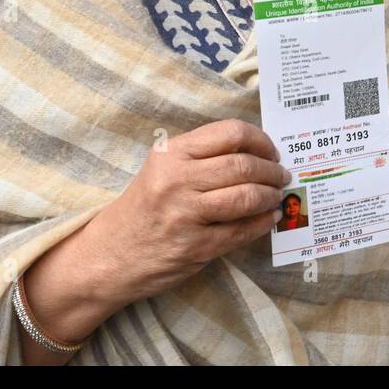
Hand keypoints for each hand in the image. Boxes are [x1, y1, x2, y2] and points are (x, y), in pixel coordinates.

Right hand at [89, 119, 290, 304]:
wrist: (107, 256)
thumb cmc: (142, 207)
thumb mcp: (162, 169)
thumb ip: (202, 156)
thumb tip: (256, 152)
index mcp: (171, 153)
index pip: (230, 133)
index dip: (261, 140)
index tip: (271, 151)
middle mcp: (177, 180)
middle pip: (243, 165)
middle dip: (271, 170)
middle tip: (281, 175)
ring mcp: (185, 215)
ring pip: (246, 197)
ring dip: (270, 195)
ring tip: (276, 195)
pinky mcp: (194, 247)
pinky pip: (240, 231)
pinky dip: (262, 223)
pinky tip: (268, 218)